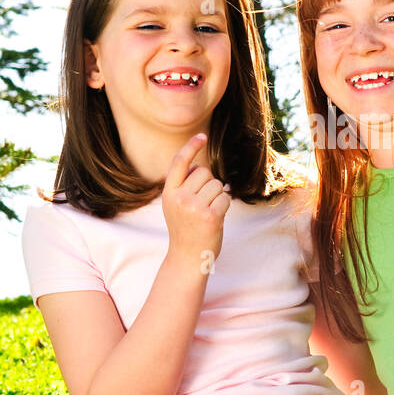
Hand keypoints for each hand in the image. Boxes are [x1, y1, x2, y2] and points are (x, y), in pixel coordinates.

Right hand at [162, 133, 230, 270]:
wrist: (188, 258)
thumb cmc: (186, 228)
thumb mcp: (175, 206)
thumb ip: (183, 186)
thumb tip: (199, 167)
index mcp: (168, 193)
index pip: (179, 162)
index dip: (191, 147)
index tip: (202, 136)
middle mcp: (179, 198)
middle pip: (204, 172)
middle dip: (209, 184)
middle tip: (202, 204)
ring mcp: (194, 207)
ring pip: (217, 184)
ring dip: (218, 196)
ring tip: (208, 212)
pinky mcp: (210, 216)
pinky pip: (225, 198)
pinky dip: (225, 206)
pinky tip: (216, 218)